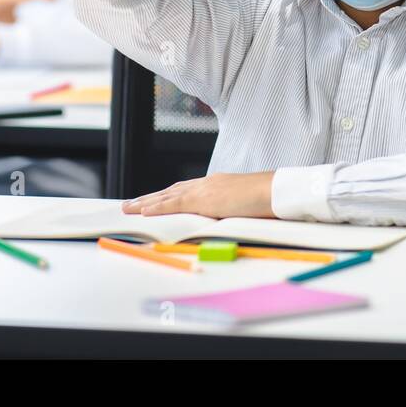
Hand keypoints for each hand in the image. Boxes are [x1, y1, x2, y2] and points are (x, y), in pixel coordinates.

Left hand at [121, 171, 275, 219]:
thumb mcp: (244, 206)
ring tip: (128, 208)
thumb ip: (230, 211)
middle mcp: (207, 184)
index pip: (185, 190)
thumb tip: (222, 222)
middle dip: (150, 198)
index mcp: (217, 185)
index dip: (167, 196)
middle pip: (171, 191)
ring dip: (146, 202)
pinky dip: (157, 207)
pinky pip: (175, 203)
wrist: (277, 191)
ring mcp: (205, 189)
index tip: (153, 200)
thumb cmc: (268, 200)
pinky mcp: (205, 198)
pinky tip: (143, 211)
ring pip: (168, 196)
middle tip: (130, 204)